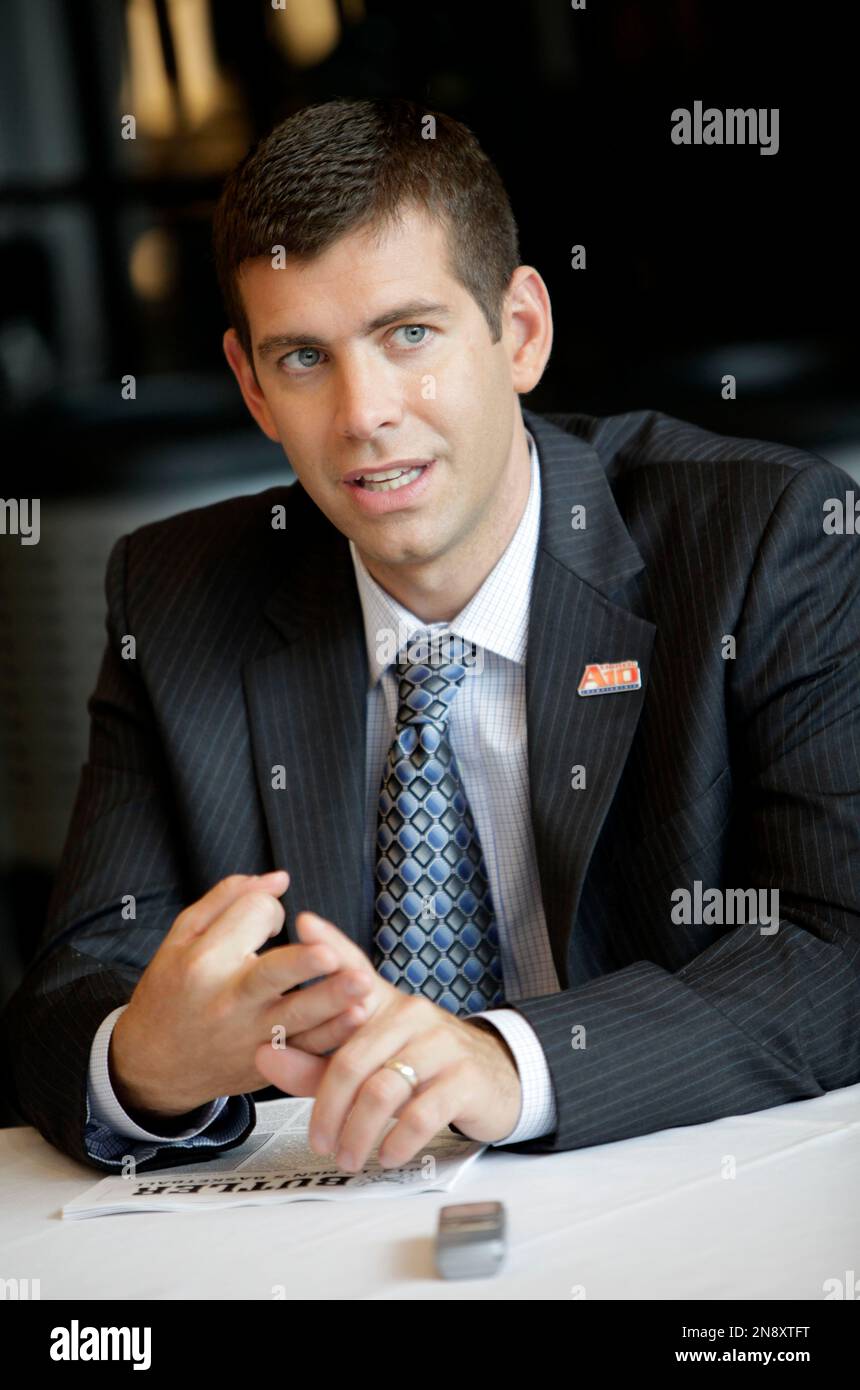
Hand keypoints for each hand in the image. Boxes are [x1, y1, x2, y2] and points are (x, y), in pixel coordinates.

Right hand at [109, 872, 377, 1118]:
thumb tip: (280, 879)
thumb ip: (229, 899)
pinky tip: (356, 1016)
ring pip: (299, 1016)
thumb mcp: (183, 936)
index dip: (270, 909)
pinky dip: (333, 1034)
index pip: (254, 917)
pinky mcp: (267, 1062)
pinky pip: (306, 1049)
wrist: (155, 1063)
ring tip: (363, 984)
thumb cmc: (171, 991)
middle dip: (305, 963)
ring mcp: (250, 1035)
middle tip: (332, 956)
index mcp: (206, 960)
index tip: (265, 922)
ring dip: (333, 999)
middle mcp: (229, 999)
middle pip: (274, 973)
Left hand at [254, 938, 521, 1170]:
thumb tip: (262, 1055)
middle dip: (328, 1109)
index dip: (328, 945)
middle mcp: (412, 1014)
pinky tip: (388, 1154)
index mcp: (383, 1004)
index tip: (304, 923)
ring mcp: (441, 1043)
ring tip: (348, 1157)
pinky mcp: (464, 1077)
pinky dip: (397, 1140)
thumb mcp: (366, 1065)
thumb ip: (311, 1064)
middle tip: (319, 1141)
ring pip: (383, 1090)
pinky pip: (421, 1113)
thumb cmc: (420, 1068)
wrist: (494, 1080)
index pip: (354, 967)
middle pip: (351, 1059)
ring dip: (358, 1134)